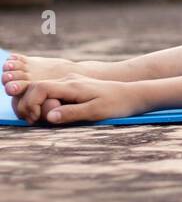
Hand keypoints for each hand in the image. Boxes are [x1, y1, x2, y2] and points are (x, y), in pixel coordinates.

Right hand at [6, 74, 144, 124]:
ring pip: (42, 90)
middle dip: (30, 104)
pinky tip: (54, 114)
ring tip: (44, 119)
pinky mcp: (73, 87)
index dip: (30, 103)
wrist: (133, 95)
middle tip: (35, 121)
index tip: (36, 118)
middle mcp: (68, 80)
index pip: (39, 88)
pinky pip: (52, 93)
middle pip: (36, 88)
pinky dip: (46, 103)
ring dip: (38, 105)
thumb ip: (72, 113)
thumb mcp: (95, 112)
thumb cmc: (117, 104)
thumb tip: (49, 117)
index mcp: (72, 85)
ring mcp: (70, 82)